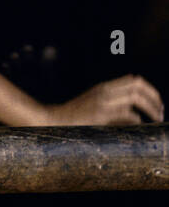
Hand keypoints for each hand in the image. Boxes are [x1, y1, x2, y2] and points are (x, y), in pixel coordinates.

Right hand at [43, 75, 163, 124]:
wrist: (50, 121)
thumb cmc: (71, 118)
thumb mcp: (91, 104)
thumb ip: (108, 103)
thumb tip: (133, 112)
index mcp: (103, 88)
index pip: (133, 80)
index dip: (150, 90)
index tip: (156, 103)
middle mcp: (104, 92)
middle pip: (138, 85)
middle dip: (155, 98)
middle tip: (160, 112)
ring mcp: (102, 102)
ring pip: (136, 97)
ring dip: (151, 108)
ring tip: (156, 119)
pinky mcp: (100, 115)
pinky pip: (128, 114)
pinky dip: (138, 120)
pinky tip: (139, 127)